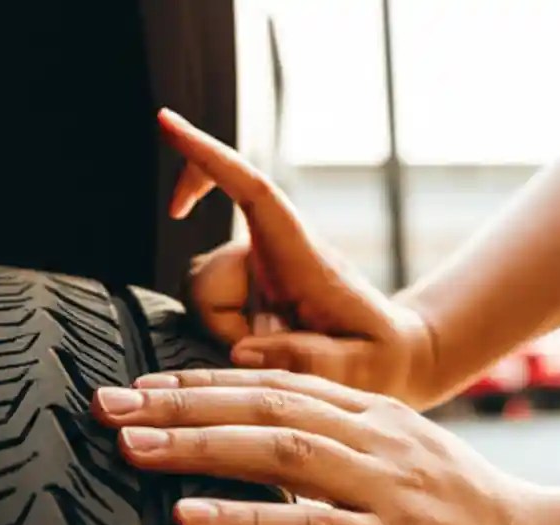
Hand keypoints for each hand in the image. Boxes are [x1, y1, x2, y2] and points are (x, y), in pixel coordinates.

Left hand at [92, 369, 559, 524]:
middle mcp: (380, 439)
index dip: (204, 382)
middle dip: (180, 400)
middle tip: (109, 402)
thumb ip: (350, 450)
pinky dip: (242, 518)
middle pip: (266, 403)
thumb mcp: (412, 465)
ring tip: (130, 445)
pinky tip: (189, 516)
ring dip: (196, 444)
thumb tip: (274, 455)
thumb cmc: (477, 521)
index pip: (278, 384)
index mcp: (381, 417)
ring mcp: (388, 490)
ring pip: (278, 451)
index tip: (144, 384)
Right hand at [159, 108, 436, 406]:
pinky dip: (224, 334)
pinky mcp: (246, 287)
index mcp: (303, 256)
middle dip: (220, 323)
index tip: (168, 122)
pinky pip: (207, 309)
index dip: (211, 157)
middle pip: (205, 274)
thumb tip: (241, 349)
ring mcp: (256, 269)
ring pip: (201, 296)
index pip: (253, 192)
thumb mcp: (359, 367)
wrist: (390, 356)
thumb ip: (307, 360)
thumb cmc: (379, 355)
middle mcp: (273, 252)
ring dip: (226, 333)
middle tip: (270, 353)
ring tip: (277, 348)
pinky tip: (262, 345)